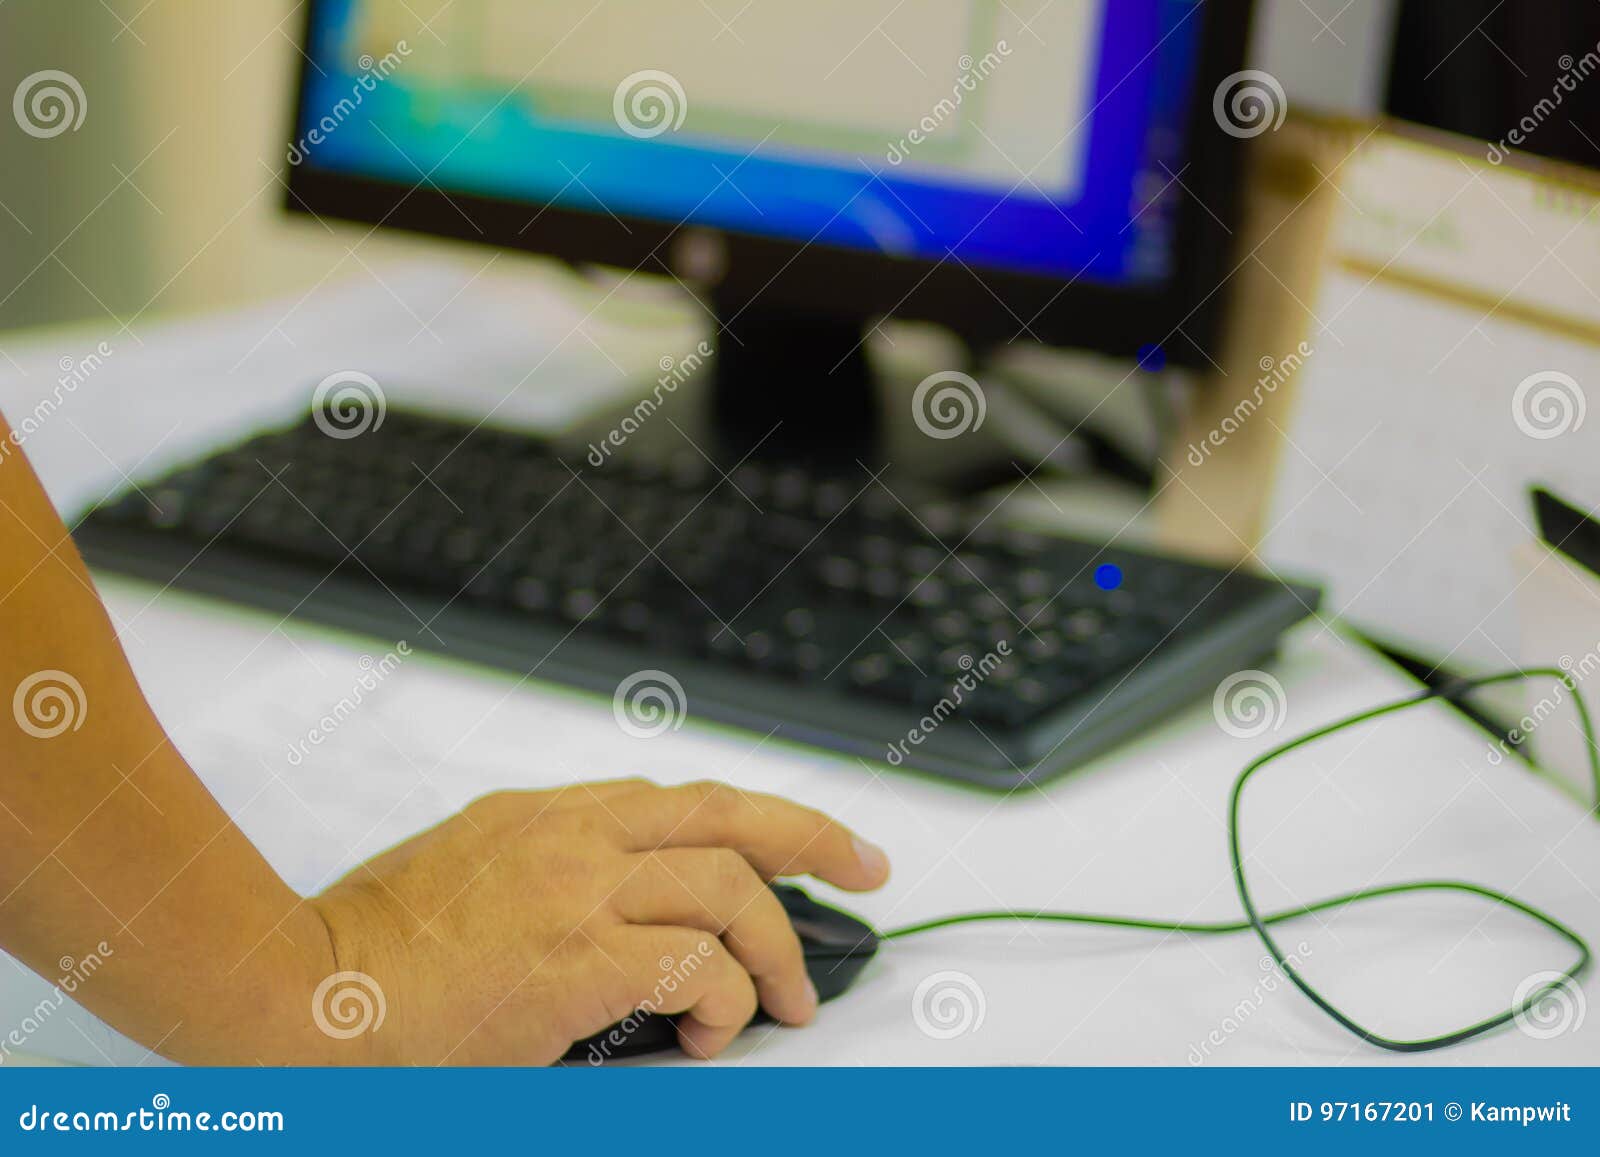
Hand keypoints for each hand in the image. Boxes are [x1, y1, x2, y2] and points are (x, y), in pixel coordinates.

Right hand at [306, 779, 890, 1064]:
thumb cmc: (375, 943)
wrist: (307, 989)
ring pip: (729, 890)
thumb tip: (629, 904)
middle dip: (815, 843)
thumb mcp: (472, 868)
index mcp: (553, 812)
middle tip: (866, 871)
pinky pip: (694, 965)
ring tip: (785, 1001)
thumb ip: (554, 866)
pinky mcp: (576, 957)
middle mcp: (575, 836)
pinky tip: (714, 1030)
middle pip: (732, 818)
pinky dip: (724, 998)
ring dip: (774, 950)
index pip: (692, 800)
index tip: (821, 841)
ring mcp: (578, 891)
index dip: (769, 818)